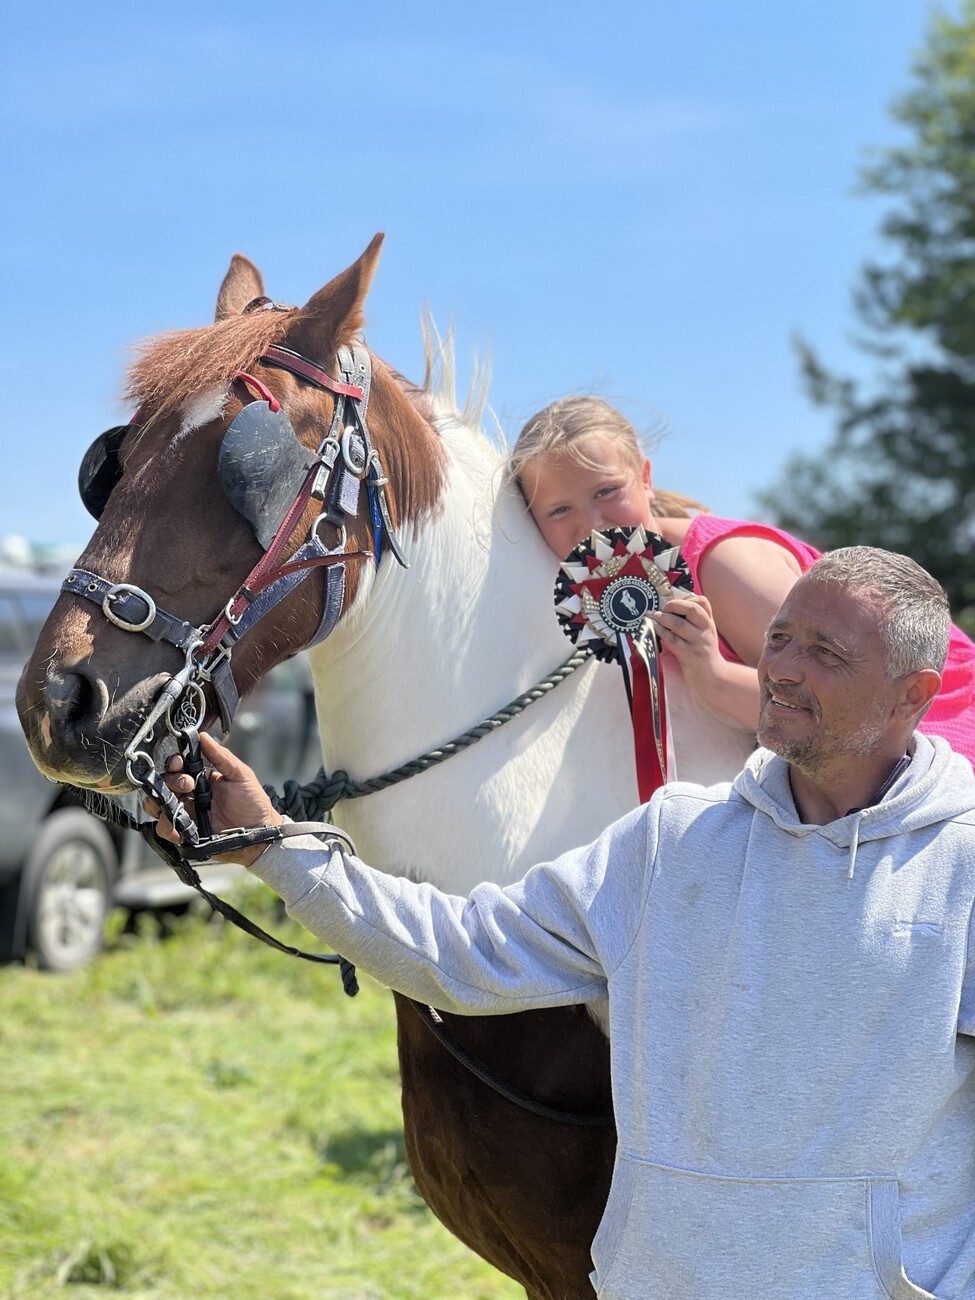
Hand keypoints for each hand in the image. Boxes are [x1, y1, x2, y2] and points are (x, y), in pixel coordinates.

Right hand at [144, 731, 283, 867]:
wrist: (260, 832)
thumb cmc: (253, 802)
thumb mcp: (240, 775)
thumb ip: (221, 756)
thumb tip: (202, 735)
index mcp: (200, 779)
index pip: (177, 767)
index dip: (173, 763)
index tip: (178, 763)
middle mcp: (189, 795)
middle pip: (163, 784)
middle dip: (170, 780)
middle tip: (187, 784)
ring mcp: (186, 814)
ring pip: (157, 806)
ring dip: (161, 801)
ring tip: (179, 802)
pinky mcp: (185, 834)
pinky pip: (165, 829)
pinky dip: (167, 825)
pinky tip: (180, 822)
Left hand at [650, 592, 723, 693]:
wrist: (712, 676)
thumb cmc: (704, 651)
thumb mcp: (706, 632)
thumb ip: (696, 618)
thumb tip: (675, 602)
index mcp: (709, 622)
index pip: (703, 602)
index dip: (686, 597)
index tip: (674, 602)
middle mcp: (706, 630)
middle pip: (692, 609)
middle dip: (673, 605)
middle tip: (662, 608)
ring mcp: (697, 643)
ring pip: (679, 624)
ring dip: (663, 618)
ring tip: (654, 616)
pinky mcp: (688, 654)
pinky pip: (671, 639)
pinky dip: (661, 631)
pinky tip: (655, 628)